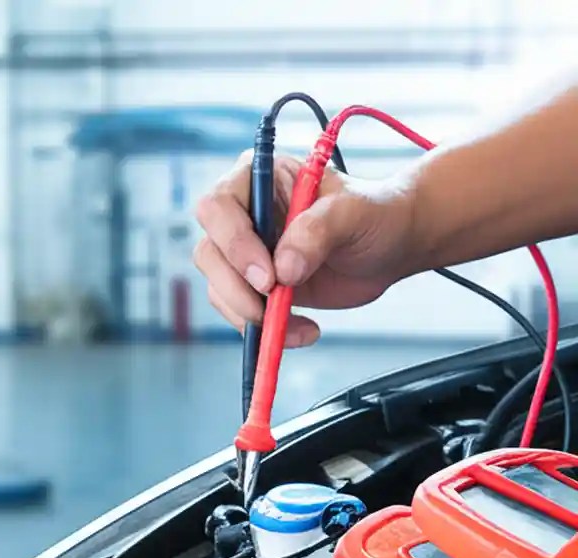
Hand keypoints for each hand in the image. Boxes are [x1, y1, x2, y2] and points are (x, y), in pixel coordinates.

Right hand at [193, 151, 422, 346]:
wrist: (392, 245)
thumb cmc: (375, 214)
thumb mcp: (354, 212)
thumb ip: (318, 231)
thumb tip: (283, 269)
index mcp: (259, 179)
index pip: (218, 207)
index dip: (234, 243)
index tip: (268, 276)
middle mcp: (243, 214)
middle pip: (210, 252)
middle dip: (236, 287)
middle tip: (270, 307)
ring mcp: (246, 252)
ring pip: (218, 287)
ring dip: (248, 313)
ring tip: (291, 325)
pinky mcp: (255, 285)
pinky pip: (239, 311)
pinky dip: (265, 330)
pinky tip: (301, 331)